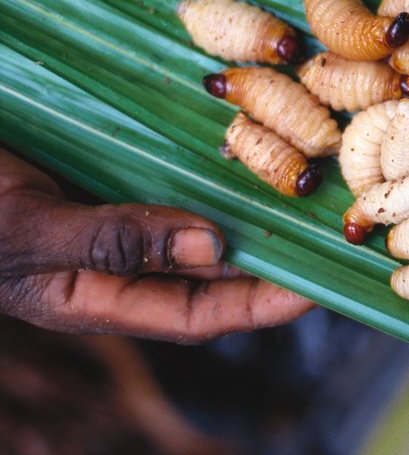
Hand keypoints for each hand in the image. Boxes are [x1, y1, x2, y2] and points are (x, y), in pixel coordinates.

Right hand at [0, 148, 314, 341]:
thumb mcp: (29, 229)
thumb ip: (112, 241)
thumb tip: (212, 246)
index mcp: (94, 296)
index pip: (197, 315)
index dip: (261, 306)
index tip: (319, 289)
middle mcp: (114, 261)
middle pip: (211, 269)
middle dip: (272, 256)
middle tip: (332, 233)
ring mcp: (114, 214)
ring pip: (197, 219)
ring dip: (247, 205)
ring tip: (305, 186)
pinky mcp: (107, 171)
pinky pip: (172, 176)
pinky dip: (209, 164)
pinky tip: (244, 139)